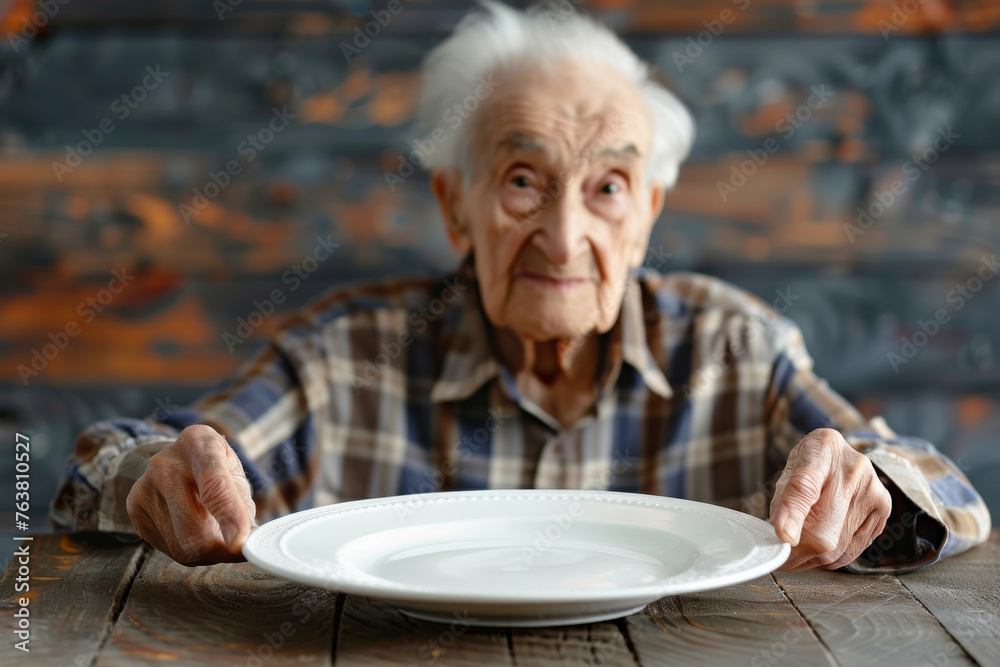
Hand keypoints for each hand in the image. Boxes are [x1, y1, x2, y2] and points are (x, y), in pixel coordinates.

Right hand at [126, 424, 256, 565]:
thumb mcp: (236, 476)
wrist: (176, 460)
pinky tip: (192, 529)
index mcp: (199, 444)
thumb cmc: (215, 469)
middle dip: (220, 549)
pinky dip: (188, 550)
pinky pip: (167, 548)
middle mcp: (165, 463)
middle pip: (193, 528)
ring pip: (180, 546)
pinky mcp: (134, 508)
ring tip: (215, 534)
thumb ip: (243, 508)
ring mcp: (144, 485)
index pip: (214, 485)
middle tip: (237, 550)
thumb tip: (249, 544)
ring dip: (205, 552)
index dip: (229, 515)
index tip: (239, 543)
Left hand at [768, 428, 890, 570]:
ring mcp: (872, 488)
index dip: (792, 513)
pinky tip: (820, 549)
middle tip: (780, 558)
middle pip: (823, 529)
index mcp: (820, 449)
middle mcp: (853, 468)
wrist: (842, 453)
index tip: (784, 537)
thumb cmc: (810, 464)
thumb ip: (783, 503)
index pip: (804, 485)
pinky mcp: (884, 507)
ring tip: (796, 554)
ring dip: (812, 558)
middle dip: (796, 553)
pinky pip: (854, 549)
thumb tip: (781, 540)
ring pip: (838, 546)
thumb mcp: (789, 472)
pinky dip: (833, 557)